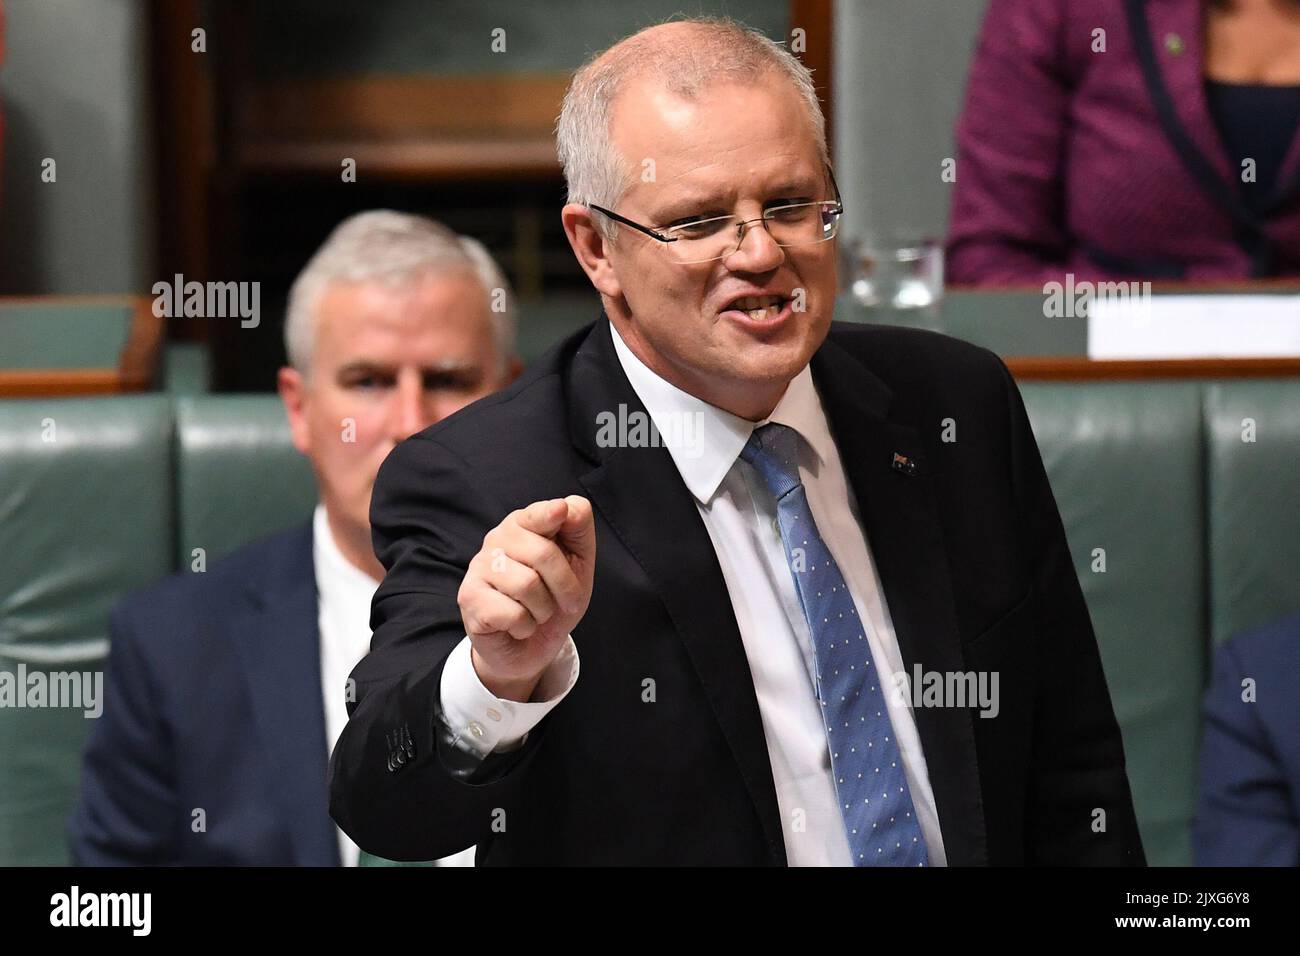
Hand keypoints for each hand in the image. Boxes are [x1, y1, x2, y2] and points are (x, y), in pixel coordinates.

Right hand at [457, 496, 595, 701]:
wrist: (529, 648)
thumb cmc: (553, 600)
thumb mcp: (578, 565)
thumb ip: (577, 531)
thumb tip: (567, 505)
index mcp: (524, 525)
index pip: (538, 513)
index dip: (551, 513)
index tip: (560, 511)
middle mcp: (497, 539)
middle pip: (543, 554)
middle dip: (565, 586)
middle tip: (566, 602)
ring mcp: (479, 567)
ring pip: (527, 585)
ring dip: (543, 609)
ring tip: (536, 612)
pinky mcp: (469, 597)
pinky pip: (512, 613)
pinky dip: (525, 626)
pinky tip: (517, 625)